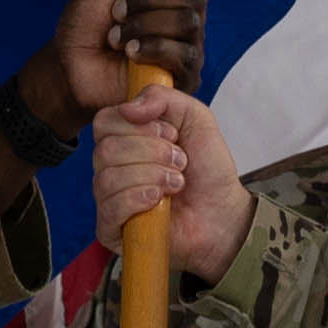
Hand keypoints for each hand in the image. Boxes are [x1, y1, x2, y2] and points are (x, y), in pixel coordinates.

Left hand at [29, 0, 211, 125]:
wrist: (69, 65)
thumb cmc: (88, 22)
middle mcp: (188, 19)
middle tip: (117, 10)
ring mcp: (188, 49)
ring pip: (188, 23)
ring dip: (143, 24)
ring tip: (116, 36)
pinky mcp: (183, 78)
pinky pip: (183, 54)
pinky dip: (150, 48)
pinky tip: (128, 52)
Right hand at [93, 87, 249, 282]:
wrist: (224, 212)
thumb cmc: (208, 170)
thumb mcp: (195, 117)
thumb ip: (163, 97)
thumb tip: (128, 107)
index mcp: (124, 139)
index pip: (104, 122)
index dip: (138, 126)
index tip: (172, 135)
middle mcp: (111, 167)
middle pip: (105, 149)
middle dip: (152, 153)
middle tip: (180, 162)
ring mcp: (109, 199)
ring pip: (107, 178)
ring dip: (152, 176)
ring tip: (177, 183)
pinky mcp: (111, 229)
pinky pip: (109, 208)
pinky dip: (138, 199)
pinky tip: (159, 201)